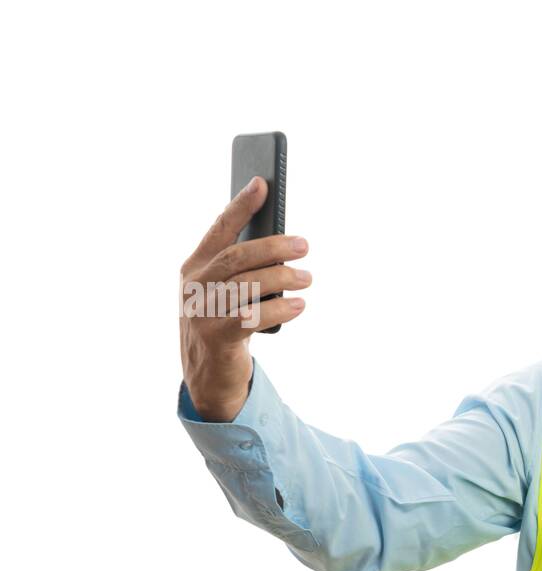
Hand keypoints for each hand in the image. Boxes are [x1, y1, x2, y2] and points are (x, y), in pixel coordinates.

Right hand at [178, 175, 312, 420]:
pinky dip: (280, 308)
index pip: (220, 229)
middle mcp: (194, 284)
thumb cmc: (224, 323)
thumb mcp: (226, 291)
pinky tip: (299, 304)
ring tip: (307, 277)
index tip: (263, 183)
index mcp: (195, 265)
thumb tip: (283, 245)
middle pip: (238, 256)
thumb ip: (243, 268)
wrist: (207, 376)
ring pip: (247, 284)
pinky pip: (252, 317)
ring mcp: (202, 311)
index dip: (241, 206)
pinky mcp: (217, 337)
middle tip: (305, 245)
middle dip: (274, 246)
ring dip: (283, 278)